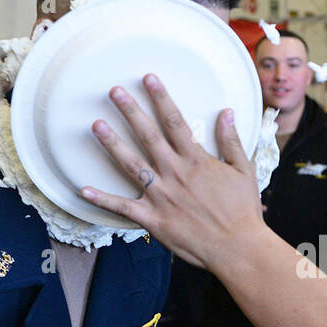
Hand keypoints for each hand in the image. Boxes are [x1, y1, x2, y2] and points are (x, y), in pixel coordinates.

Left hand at [80, 75, 264, 270]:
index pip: (175, 121)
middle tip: (114, 91)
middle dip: (130, 111)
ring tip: (96, 125)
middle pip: (148, 136)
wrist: (238, 247)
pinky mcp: (153, 219)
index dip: (161, 98)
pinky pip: (123, 208)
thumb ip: (231, 141)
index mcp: (196, 160)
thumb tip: (227, 113)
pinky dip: (102, 200)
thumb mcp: (243, 171)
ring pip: (131, 164)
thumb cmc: (243, 211)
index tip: (148, 78)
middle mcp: (175, 173)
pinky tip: (83, 189)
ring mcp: (161, 196)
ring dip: (112, 144)